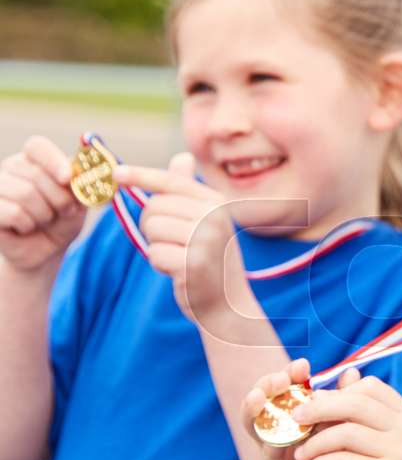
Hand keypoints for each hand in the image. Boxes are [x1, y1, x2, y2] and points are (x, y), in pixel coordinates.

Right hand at [0, 136, 86, 272]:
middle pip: (36, 174)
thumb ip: (86, 185)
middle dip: (59, 199)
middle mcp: (11, 169)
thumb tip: (105, 173)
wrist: (44, 251)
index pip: (37, 146)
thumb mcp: (80, 202)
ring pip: (25, 193)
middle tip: (63, 211)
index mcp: (34, 160)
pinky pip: (14, 212)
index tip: (67, 178)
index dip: (53, 160)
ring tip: (43, 220)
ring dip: (44, 214)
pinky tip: (25, 228)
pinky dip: (28, 224)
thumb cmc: (62, 221)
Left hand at [114, 153, 248, 327]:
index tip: (115, 173)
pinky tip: (178, 271)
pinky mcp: (193, 263)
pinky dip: (159, 264)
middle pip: (155, 207)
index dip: (141, 175)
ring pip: (152, 229)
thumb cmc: (211, 258)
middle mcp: (213, 216)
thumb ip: (189, 190)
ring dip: (156, 245)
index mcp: (216, 202)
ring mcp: (205, 240)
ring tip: (178, 256)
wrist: (229, 302)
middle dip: (152, 224)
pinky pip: (154, 253)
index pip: (172, 182)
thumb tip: (182, 157)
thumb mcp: (205, 220)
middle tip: (171, 242)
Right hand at [245, 359, 358, 459]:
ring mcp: (276, 447)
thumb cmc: (353, 455)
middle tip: (281, 378)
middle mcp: (285, 425)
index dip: (292, 374)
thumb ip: (347, 402)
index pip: (289, 385)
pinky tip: (275, 436)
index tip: (303, 365)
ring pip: (257, 422)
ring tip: (261, 397)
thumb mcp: (351, 426)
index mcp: (302, 410)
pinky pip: (268, 453)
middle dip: (270, 384)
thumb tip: (353, 371)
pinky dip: (270, 442)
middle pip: (266, 398)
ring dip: (256, 408)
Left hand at [287, 369, 401, 459]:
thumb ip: (354, 415)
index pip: (369, 388)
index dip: (335, 393)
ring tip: (300, 454)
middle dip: (318, 409)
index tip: (310, 405)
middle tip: (293, 418)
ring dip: (314, 442)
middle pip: (356, 404)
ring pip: (345, 432)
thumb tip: (338, 378)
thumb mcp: (367, 444)